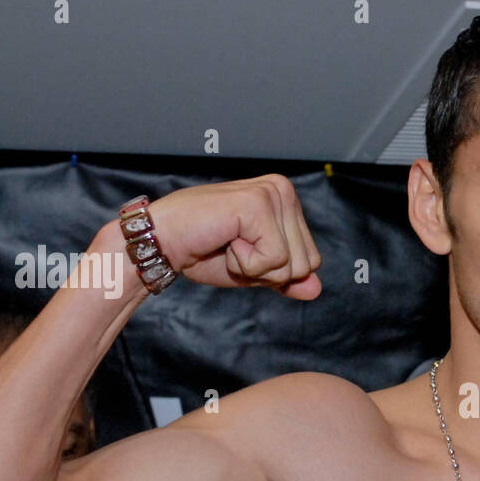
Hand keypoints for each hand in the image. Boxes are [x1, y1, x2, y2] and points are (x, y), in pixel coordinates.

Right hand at [145, 174, 322, 298]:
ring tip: (229, 242)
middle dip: (267, 271)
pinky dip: (245, 263)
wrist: (163, 242)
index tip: (243, 252)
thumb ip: (286, 278)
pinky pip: (273, 259)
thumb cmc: (203, 251)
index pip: (311, 260)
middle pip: (307, 264)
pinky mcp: (258, 204)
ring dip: (254, 267)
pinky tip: (225, 239)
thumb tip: (316, 289)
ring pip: (292, 265)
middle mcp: (283, 191)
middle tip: (233, 248)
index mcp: (286, 201)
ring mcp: (272, 194)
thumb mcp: (253, 270)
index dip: (275, 272)